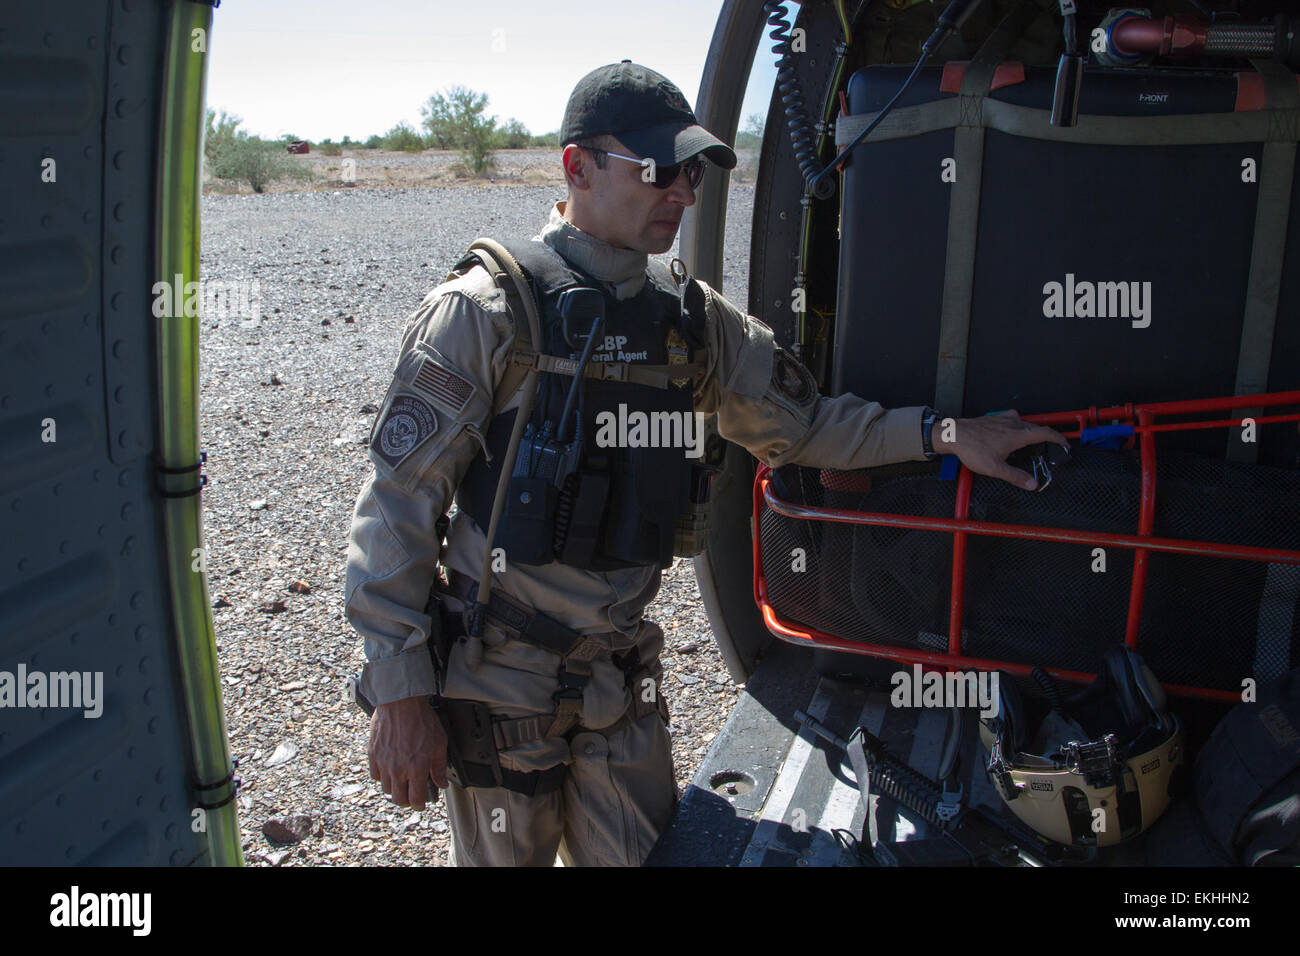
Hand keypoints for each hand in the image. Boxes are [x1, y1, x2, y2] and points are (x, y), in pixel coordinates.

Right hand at [368, 695, 448, 809]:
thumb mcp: (439, 743)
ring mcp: (383, 763)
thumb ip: (439, 767)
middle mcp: (397, 770)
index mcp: (416, 768)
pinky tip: (390, 770)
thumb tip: (441, 783)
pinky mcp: (373, 755)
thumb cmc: (421, 720)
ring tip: (402, 782)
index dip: (419, 806)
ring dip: (395, 789)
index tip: (421, 804)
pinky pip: (375, 775)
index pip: (414, 799)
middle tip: (411, 796)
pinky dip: (382, 776)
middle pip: (398, 799)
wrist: (401, 703)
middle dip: (406, 801)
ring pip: (386, 788)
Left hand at [930, 410, 1069, 489]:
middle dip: (1047, 437)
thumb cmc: (972, 449)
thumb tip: (1032, 484)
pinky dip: (1018, 425)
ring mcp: (1003, 419)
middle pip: (1037, 428)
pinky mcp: (994, 418)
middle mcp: (1013, 424)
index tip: (1066, 444)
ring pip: (1025, 423)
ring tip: (1033, 441)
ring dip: (1033, 431)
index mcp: (1018, 435)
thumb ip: (1015, 476)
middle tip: (1051, 446)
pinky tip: (1012, 431)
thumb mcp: (995, 468)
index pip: (1046, 433)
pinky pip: (1012, 419)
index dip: (1059, 438)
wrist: (954, 434)